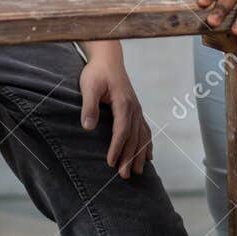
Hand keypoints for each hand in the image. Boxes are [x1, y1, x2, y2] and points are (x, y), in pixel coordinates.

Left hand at [78, 45, 152, 178]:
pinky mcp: (135, 110)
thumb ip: (89, 106)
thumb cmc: (97, 72)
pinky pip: (145, 130)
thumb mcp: (88, 86)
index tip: (111, 163)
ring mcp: (137, 109)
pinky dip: (147, 144)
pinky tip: (148, 156)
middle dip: (129, 157)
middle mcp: (134, 108)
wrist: (108, 59)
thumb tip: (88, 127)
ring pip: (141, 136)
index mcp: (123, 103)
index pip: (122, 131)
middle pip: (133, 137)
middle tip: (124, 176)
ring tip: (137, 172)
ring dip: (139, 154)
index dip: (117, 148)